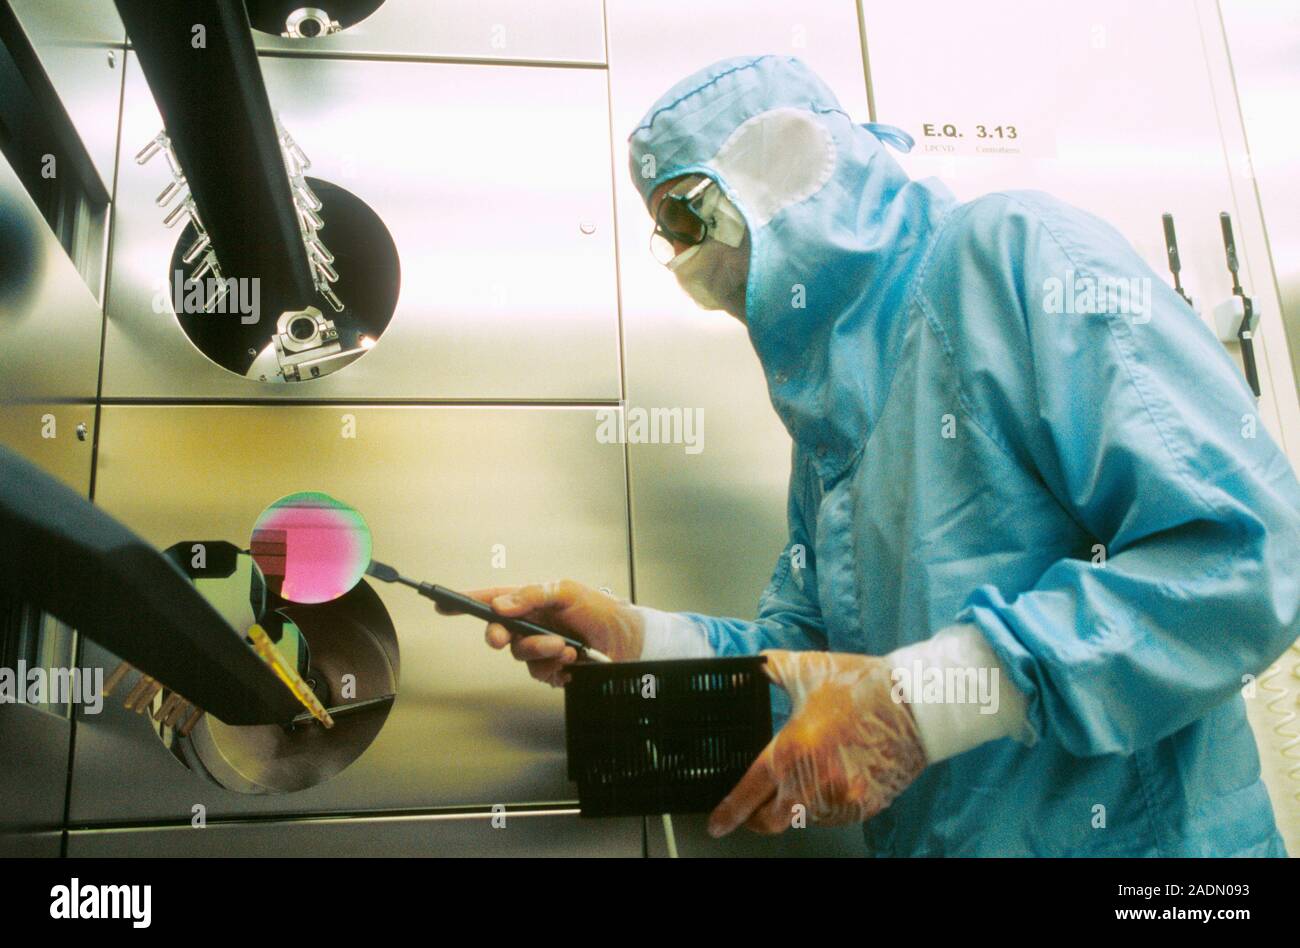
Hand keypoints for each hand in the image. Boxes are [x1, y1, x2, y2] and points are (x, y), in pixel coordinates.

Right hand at [437, 580, 643, 685]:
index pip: (493, 600)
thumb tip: (501, 604)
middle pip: (499, 632)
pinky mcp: (552, 670)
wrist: (629, 643)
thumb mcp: (567, 591)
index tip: (443, 603)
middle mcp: (533, 625)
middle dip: (498, 636)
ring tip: (565, 647)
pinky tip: (572, 660)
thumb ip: (532, 595)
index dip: (466, 602)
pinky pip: (539, 673)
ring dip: (541, 651)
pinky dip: (555, 667)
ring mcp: (542, 649)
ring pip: (520, 656)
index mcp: (533, 601)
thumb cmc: (602, 611)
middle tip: (501, 638)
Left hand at [707, 649, 926, 836]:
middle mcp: (815, 782)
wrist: (916, 702)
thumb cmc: (862, 685)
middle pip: (772, 821)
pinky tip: (832, 779)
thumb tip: (745, 666)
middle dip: (757, 818)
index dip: (728, 813)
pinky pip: (835, 815)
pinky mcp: (866, 806)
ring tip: (805, 778)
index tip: (716, 824)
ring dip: (796, 806)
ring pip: (805, 818)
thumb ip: (769, 669)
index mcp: (793, 750)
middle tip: (752, 810)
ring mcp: (842, 799)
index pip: (749, 793)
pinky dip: (825, 804)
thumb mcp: (807, 669)